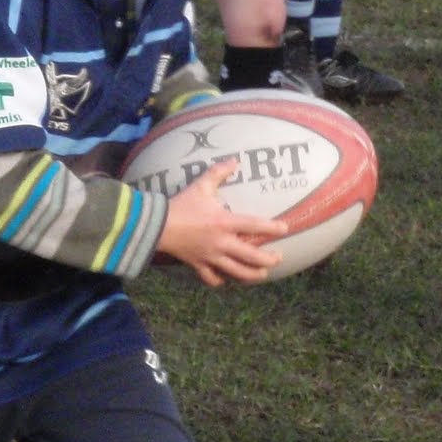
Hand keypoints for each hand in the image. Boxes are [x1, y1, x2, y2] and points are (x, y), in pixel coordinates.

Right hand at [155, 158, 286, 287]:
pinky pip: (212, 278)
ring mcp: (210, 256)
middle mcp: (221, 242)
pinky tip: (226, 279)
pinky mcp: (198, 265)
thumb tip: (235, 160)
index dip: (272, 228)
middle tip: (278, 258)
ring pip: (237, 272)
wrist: (157, 225)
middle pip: (252, 257)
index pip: (255, 225)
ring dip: (253, 275)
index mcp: (224, 222)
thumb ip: (218, 173)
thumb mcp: (200, 186)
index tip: (285, 229)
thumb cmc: (181, 205)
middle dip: (269, 260)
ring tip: (262, 274)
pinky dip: (220, 281)